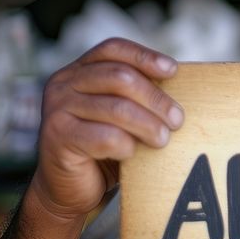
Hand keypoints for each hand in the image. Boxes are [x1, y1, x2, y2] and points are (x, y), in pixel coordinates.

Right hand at [30, 38, 183, 221]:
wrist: (68, 189)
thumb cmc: (101, 148)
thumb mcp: (119, 114)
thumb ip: (136, 96)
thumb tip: (183, 84)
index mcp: (78, 70)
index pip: (113, 49)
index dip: (145, 56)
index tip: (173, 71)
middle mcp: (63, 84)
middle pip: (120, 77)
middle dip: (156, 98)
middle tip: (177, 119)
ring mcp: (56, 109)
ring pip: (116, 108)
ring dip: (148, 124)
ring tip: (164, 139)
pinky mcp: (58, 138)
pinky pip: (104, 137)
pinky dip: (126, 145)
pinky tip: (132, 153)